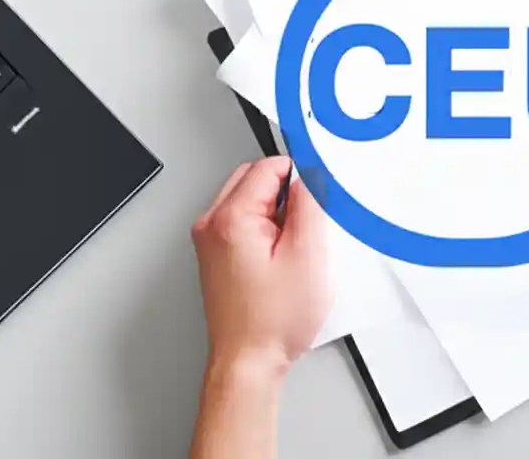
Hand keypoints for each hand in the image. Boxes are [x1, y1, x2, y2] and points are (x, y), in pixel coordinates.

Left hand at [192, 157, 331, 380]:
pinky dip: (265, 231)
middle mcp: (212, 225)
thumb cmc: (271, 321)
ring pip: (249, 200)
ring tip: (292, 249)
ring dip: (276, 213)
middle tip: (306, 226)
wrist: (248, 362)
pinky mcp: (216, 256)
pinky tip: (281, 260)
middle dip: (286, 193)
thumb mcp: (307, 254)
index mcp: (230, 218)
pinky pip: (243, 224)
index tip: (317, 193)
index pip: (268, 167)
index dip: (300, 176)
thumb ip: (309, 204)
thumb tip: (309, 174)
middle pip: (254, 179)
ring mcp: (210, 242)